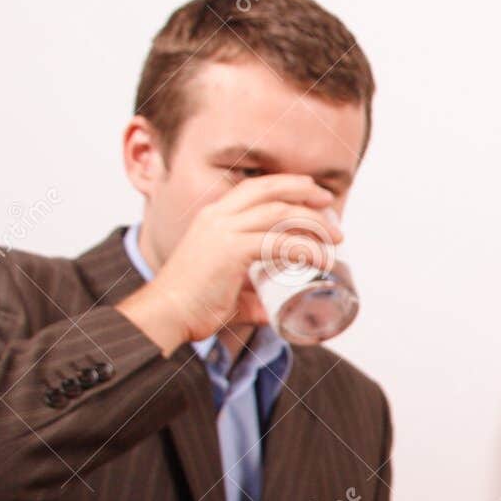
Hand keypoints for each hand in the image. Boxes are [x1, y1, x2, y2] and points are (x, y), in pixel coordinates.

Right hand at [117, 174, 342, 354]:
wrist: (166, 315)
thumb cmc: (193, 305)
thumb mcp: (228, 291)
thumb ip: (251, 298)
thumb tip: (273, 311)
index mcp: (213, 217)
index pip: (255, 187)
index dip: (286, 185)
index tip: (313, 193)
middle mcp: (217, 216)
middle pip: (269, 189)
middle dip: (304, 191)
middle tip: (329, 203)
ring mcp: (223, 231)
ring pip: (278, 212)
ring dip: (312, 221)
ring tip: (334, 238)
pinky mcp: (231, 251)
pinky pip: (278, 242)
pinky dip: (305, 249)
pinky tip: (320, 259)